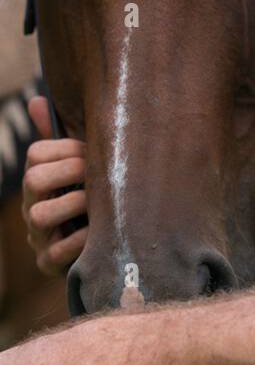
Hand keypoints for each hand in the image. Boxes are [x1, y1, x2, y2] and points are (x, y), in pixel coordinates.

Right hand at [22, 95, 87, 276]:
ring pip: (39, 215)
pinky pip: (56, 252)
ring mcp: (38, 236)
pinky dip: (79, 241)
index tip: (94, 150)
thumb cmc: (97, 198)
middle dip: (70, 170)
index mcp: (40, 180)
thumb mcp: (84, 167)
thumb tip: (36, 100)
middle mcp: (33, 206)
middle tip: (99, 173)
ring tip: (99, 203)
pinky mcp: (49, 264)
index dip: (67, 148)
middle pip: (34, 179)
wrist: (111, 246)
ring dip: (73, 204)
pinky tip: (99, 234)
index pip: (37, 153)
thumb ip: (64, 137)